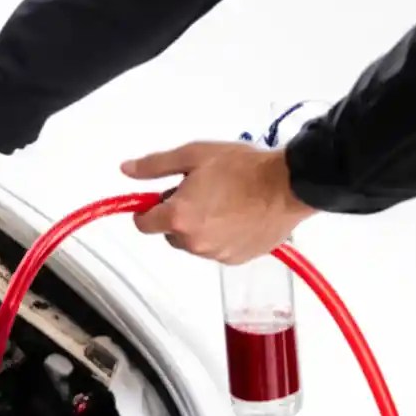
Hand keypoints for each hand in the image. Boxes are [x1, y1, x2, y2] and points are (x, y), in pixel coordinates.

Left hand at [122, 141, 316, 263]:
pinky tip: (238, 216)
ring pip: (194, 241)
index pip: (143, 223)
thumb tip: (127, 170)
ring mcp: (215, 254)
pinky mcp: (235, 260)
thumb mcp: (194, 156)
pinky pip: (217, 249)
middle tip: (202, 191)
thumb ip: (156, 166)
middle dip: (179, 215)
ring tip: (225, 201)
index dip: (148, 209)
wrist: (288, 186)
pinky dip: (221, 236)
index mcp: (178, 217)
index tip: (160, 198)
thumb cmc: (244, 168)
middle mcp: (194, 242)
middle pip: (170, 233)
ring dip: (201, 226)